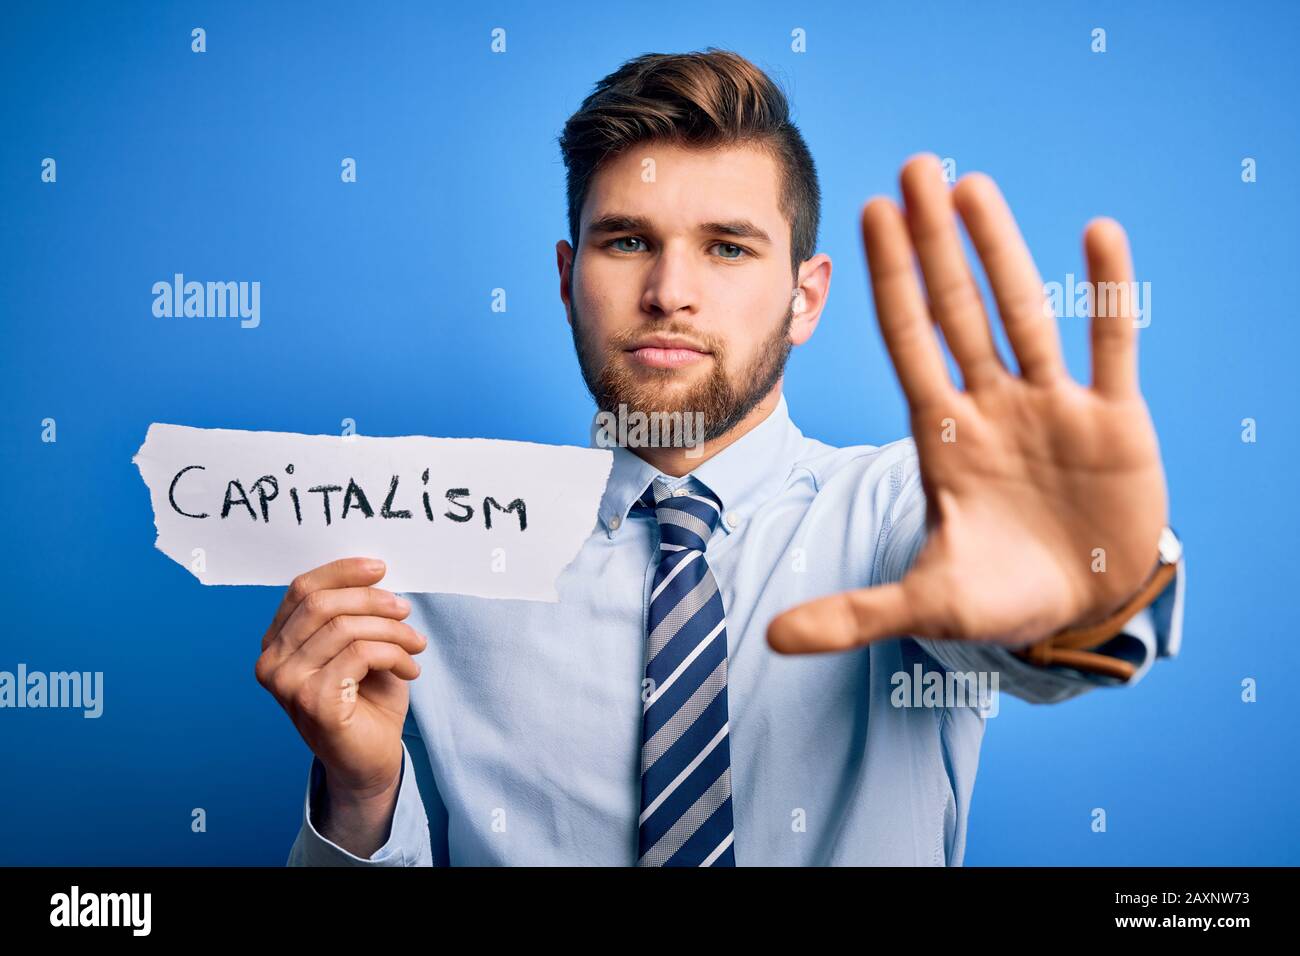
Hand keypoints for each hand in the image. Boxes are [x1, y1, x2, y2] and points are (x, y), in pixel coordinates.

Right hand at [255, 557, 426, 800]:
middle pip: (322, 604)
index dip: (342, 572)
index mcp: (277, 642)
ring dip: (392, 631)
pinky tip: (410, 670)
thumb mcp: (358, 646)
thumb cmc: (366, 700)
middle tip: (406, 611)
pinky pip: (361, 654)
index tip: (379, 568)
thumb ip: (353, 613)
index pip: (302, 590)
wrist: (369, 761)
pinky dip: (394, 655)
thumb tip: (374, 574)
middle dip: (373, 600)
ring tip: (416, 645)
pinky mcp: (313, 702)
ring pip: (346, 628)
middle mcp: (272, 662)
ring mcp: (287, 684)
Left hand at [768, 154, 1166, 653]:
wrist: (1082, 610)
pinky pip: (1112, 346)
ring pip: (1026, 313)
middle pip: (958, 309)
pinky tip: (1097, 234)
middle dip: (935, 244)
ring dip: (1004, 251)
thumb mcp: (927, 606)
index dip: (890, 283)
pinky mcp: (1117, 421)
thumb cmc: (1001, 599)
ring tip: (976, 186)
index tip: (867, 216)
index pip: (909, 342)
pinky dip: (1107, 294)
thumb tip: (772, 644)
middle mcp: (993, 405)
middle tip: (916, 167)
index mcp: (943, 435)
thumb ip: (853, 614)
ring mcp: (1054, 407)